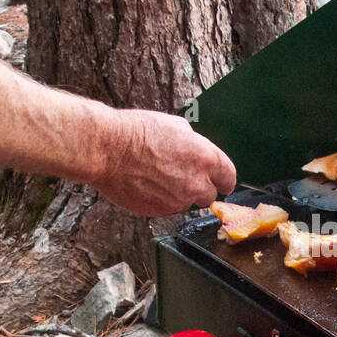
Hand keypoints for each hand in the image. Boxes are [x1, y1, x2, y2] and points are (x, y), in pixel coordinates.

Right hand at [94, 106, 237, 215]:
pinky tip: (147, 185)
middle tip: (183, 178)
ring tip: (158, 177)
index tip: (222, 182)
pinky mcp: (160, 211)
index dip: (224, 179)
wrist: (108, 149)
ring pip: (186, 203)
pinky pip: (167, 209)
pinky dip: (161, 201)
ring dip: (178, 194)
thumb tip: (195, 150)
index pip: (229, 177)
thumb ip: (193, 144)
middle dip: (200, 188)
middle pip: (210, 195)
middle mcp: (196, 183)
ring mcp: (178, 200)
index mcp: (206, 158)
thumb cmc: (137, 133)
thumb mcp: (176, 126)